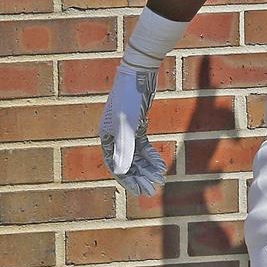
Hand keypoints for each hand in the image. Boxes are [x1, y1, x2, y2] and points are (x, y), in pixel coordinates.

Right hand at [99, 62, 167, 196]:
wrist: (139, 75)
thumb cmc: (130, 99)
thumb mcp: (128, 127)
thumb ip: (125, 150)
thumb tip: (121, 172)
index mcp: (105, 138)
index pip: (115, 166)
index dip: (128, 180)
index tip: (141, 191)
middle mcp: (113, 136)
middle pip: (127, 163)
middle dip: (140, 177)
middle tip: (153, 190)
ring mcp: (125, 131)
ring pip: (136, 156)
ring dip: (147, 168)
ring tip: (160, 179)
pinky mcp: (137, 125)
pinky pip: (143, 146)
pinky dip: (151, 155)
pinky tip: (161, 164)